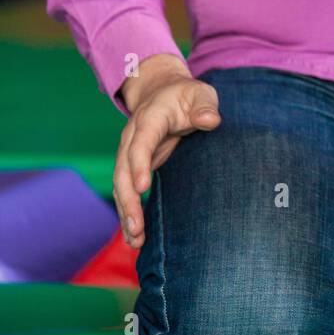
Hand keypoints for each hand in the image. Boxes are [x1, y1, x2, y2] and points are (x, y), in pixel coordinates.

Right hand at [113, 66, 221, 248]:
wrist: (163, 93)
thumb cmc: (186, 96)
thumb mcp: (200, 94)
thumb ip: (204, 106)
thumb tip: (211, 120)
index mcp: (149, 119)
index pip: (140, 143)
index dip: (139, 164)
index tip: (142, 187)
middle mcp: (132, 137)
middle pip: (123, 170)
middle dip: (128, 200)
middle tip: (137, 228)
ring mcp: (129, 153)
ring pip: (120, 185)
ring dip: (125, 213)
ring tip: (134, 242)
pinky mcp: (133, 167)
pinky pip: (126, 191)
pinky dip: (128, 213)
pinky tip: (134, 238)